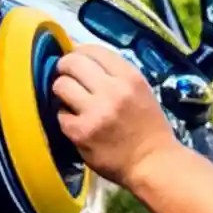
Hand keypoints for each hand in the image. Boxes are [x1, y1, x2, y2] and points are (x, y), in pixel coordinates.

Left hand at [52, 44, 179, 186]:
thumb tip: (82, 57)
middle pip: (73, 63)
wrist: (152, 163)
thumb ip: (115, 74)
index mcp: (130, 78)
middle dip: (65, 68)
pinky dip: (65, 117)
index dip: (80, 52)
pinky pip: (60, 114)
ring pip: (61, 85)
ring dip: (62, 91)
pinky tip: (76, 122)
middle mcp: (113, 91)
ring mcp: (96, 112)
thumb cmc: (147, 127)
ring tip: (70, 100)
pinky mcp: (81, 133)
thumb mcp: (140, 90)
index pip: (93, 50)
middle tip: (67, 77)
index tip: (77, 61)